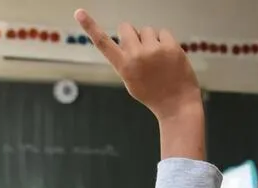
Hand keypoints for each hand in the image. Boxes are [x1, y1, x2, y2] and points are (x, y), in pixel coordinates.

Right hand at [75, 10, 201, 124]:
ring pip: (146, 30)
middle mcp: (136, 56)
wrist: (177, 104)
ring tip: (157, 58)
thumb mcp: (131, 82)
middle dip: (131, 34)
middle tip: (141, 48)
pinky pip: (163, 32)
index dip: (90, 26)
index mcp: (124, 66)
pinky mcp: (171, 46)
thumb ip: (125, 61)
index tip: (80, 13)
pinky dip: (165, 41)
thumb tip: (128, 42)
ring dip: (150, 39)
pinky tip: (168, 56)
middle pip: (126, 27)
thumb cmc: (153, 94)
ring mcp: (154, 50)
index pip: (103, 43)